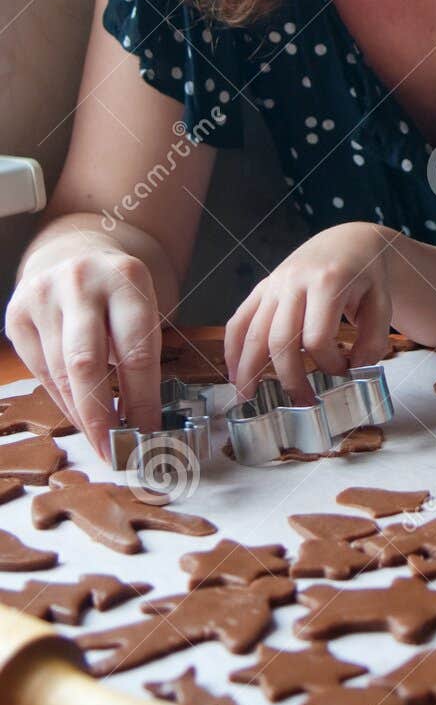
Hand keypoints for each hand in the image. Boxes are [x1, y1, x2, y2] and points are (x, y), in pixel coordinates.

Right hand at [4, 239, 161, 461]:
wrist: (73, 254)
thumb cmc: (118, 293)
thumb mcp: (143, 306)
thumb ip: (142, 352)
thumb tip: (144, 421)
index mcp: (127, 278)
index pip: (136, 350)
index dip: (142, 399)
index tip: (149, 433)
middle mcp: (81, 283)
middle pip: (86, 363)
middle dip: (100, 415)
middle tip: (114, 450)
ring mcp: (43, 297)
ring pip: (60, 372)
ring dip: (81, 413)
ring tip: (100, 438)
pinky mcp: (17, 314)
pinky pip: (40, 370)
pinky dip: (62, 399)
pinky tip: (78, 415)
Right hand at [224, 222, 391, 402]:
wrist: (349, 242)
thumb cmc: (367, 276)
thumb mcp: (382, 302)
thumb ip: (374, 339)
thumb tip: (355, 370)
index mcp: (328, 282)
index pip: (318, 337)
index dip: (330, 363)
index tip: (344, 370)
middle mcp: (295, 281)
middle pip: (280, 339)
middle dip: (289, 377)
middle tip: (303, 402)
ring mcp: (274, 283)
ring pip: (253, 332)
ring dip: (247, 369)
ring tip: (246, 398)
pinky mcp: (263, 287)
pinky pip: (239, 319)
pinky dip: (232, 347)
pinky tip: (234, 372)